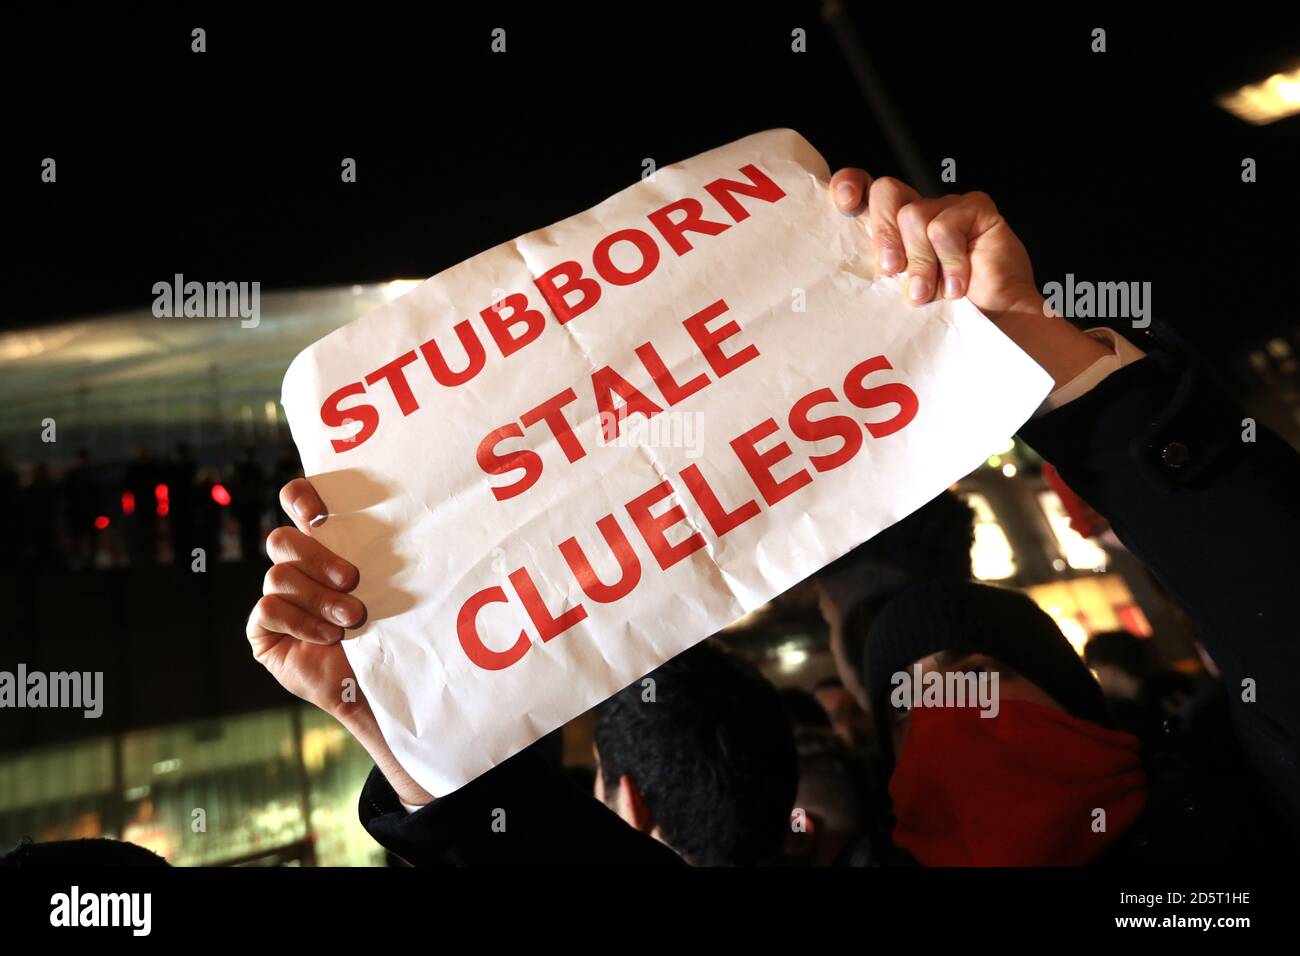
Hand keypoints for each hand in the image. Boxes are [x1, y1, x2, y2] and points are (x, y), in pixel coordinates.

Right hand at [247, 477, 433, 805]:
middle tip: (354, 580)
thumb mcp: (391, 585)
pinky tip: (330, 637)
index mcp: (325, 544)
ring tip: (353, 618)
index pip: (297, 502)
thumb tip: (415, 513)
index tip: (319, 510)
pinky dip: (302, 621)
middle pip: (282, 539)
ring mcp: (277, 598)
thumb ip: (383, 553)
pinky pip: (268, 609)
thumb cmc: (394, 629)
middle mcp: (297, 567)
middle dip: (318, 558)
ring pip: (278, 575)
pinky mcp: (264, 630)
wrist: (381, 686)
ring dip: (318, 596)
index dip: (301, 497)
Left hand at [830, 168, 1109, 387]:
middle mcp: (918, 211)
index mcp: (891, 228)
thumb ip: (878, 271)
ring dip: (921, 262)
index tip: (844, 203)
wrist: (993, 327)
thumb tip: (850, 270)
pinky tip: (958, 285)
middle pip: (885, 193)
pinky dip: (949, 261)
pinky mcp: (976, 209)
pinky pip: (945, 226)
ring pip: (914, 214)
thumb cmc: (943, 314)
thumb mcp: (897, 292)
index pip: (862, 189)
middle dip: (883, 235)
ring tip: (932, 294)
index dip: (850, 185)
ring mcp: (948, 207)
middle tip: (892, 272)